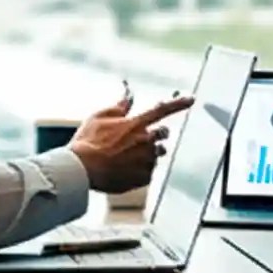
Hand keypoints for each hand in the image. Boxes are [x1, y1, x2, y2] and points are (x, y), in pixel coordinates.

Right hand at [69, 93, 194, 193]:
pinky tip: (123, 169)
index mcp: (136, 124)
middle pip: (163, 134)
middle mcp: (146, 141)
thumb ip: (120, 106)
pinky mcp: (144, 178)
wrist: (81, 170)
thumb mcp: (100, 117)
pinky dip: (140, 170)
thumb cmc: (87, 142)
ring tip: (125, 157)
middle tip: (137, 139)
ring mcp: (146, 160)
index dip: (179, 103)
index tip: (191, 99)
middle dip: (155, 134)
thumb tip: (129, 94)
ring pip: (156, 154)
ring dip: (147, 153)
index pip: (163, 109)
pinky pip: (149, 171)